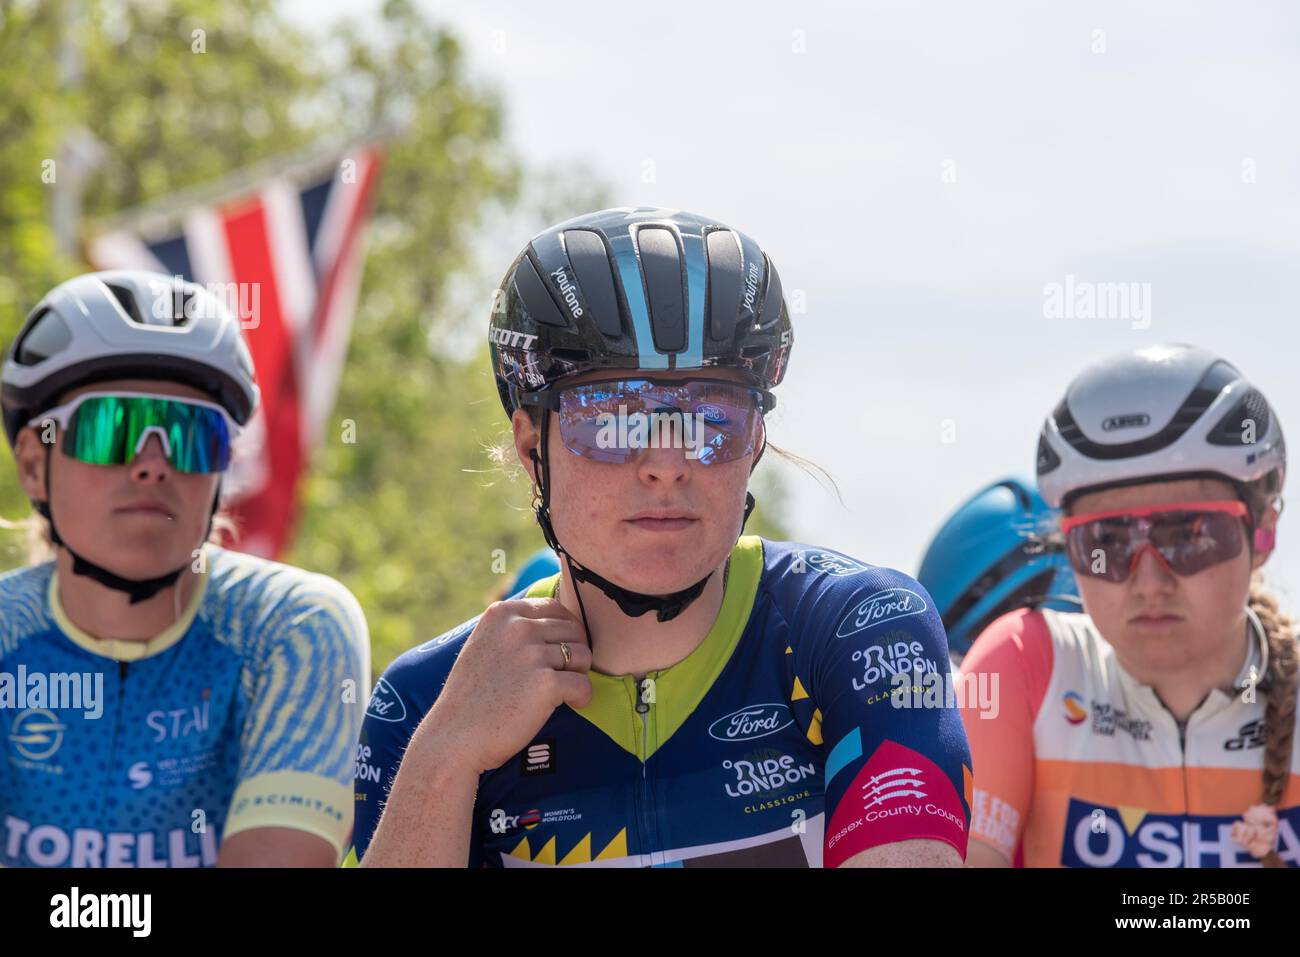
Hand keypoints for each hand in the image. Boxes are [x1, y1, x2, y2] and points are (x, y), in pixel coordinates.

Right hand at [431, 598, 592, 772]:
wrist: (454, 737)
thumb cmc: (471, 697)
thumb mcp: (484, 645)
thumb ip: (513, 629)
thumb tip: (558, 623)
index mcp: (502, 614)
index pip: (555, 608)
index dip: (567, 630)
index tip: (562, 651)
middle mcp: (517, 627)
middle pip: (574, 630)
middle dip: (575, 653)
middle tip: (563, 676)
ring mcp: (531, 654)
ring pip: (582, 655)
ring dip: (578, 675)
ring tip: (562, 691)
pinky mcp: (545, 683)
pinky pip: (583, 684)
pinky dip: (582, 697)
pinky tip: (571, 704)